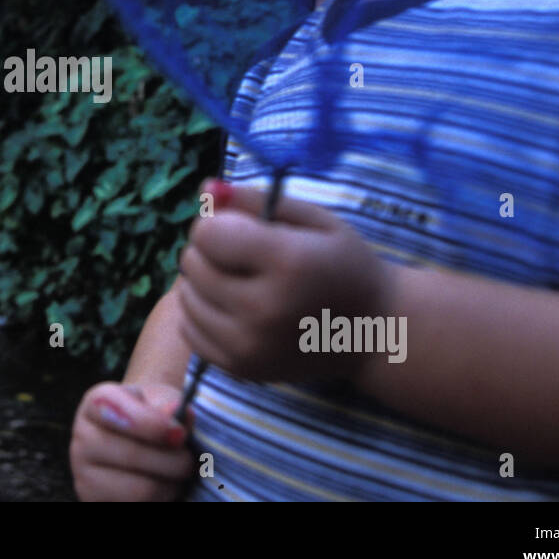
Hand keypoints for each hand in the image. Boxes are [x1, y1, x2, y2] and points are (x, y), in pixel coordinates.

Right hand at [70, 381, 194, 501]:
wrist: (144, 444)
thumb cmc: (156, 417)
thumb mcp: (163, 401)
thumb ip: (169, 403)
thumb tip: (174, 412)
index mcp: (96, 403)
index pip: (113, 409)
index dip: (150, 424)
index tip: (180, 433)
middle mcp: (83, 439)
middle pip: (133, 455)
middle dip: (173, 460)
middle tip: (188, 459)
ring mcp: (84, 475)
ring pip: (141, 490)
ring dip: (171, 484)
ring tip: (176, 475)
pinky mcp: (94, 500)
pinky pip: (140, 507)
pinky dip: (161, 500)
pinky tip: (162, 488)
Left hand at [177, 179, 396, 382]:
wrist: (373, 332)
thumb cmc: (344, 265)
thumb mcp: (313, 220)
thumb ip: (256, 200)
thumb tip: (206, 189)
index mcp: (288, 263)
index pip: (207, 233)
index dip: (218, 222)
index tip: (242, 228)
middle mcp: (264, 309)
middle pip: (192, 264)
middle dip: (210, 251)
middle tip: (243, 255)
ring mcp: (250, 346)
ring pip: (185, 298)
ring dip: (202, 283)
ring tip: (239, 281)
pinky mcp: (241, 369)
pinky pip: (190, 333)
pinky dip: (201, 315)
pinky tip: (232, 307)